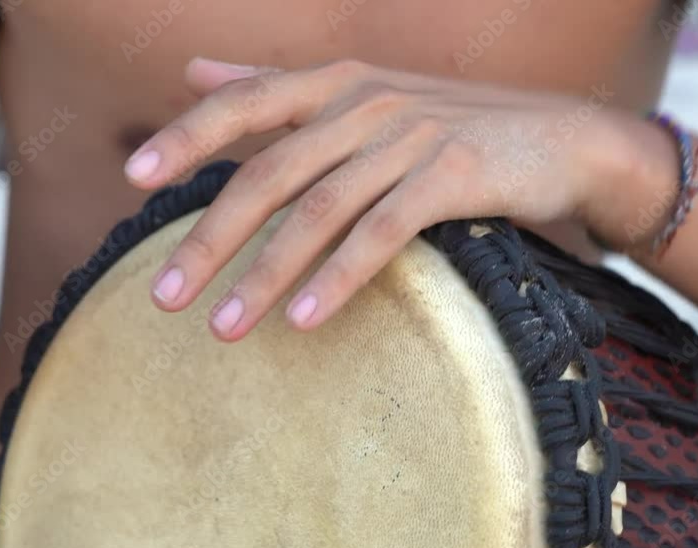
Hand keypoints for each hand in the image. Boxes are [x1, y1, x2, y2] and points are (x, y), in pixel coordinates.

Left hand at [125, 57, 629, 340]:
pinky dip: (341, 277)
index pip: (245, 101)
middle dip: (209, 239)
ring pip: (318, 210)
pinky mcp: (454, 174)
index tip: (133, 179)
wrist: (565, 138)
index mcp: (335, 82)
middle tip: (164, 297)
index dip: (187, 136)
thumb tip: (191, 68)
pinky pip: (384, 232)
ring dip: (267, 276)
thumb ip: (274, 86)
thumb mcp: (360, 93)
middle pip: (268, 173)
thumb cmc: (451, 125)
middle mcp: (365, 102)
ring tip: (223, 329)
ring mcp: (411, 135)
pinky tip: (306, 322)